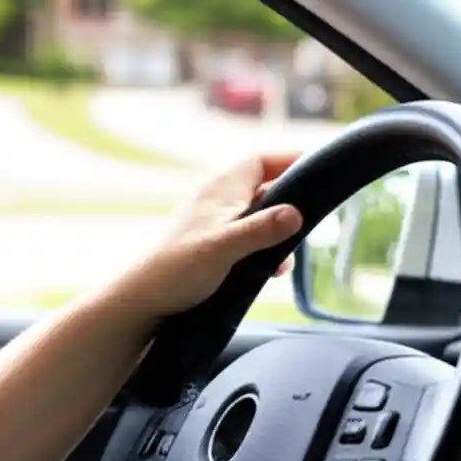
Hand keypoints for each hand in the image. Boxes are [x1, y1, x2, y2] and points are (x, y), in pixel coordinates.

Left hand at [102, 152, 303, 326]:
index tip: (318, 169)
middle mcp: (219, 201)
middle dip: (289, 204)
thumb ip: (262, 229)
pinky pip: (248, 239)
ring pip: (259, 217)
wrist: (142, 300)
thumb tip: (297, 213)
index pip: (262, 160)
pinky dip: (264, 251)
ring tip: (285, 258)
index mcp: (222, 189)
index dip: (290, 159)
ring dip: (277, 234)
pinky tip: (270, 271)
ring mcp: (215, 223)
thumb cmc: (177, 268)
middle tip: (311, 221)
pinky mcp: (212, 247)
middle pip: (265, 188)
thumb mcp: (225, 247)